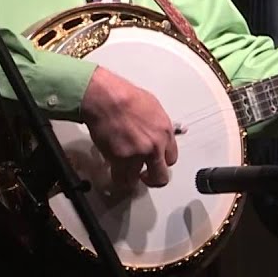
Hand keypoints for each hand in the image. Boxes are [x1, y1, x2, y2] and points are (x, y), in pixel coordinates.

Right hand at [81, 67, 177, 188]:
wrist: (106, 98)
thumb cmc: (125, 96)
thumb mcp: (152, 107)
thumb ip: (157, 127)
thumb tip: (156, 134)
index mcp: (165, 132)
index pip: (171, 159)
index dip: (161, 162)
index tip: (156, 163)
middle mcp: (154, 146)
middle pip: (160, 177)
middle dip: (153, 179)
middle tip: (146, 177)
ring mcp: (137, 155)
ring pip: (137, 180)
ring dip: (131, 178)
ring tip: (126, 172)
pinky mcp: (119, 160)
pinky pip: (120, 178)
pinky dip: (117, 178)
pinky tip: (115, 171)